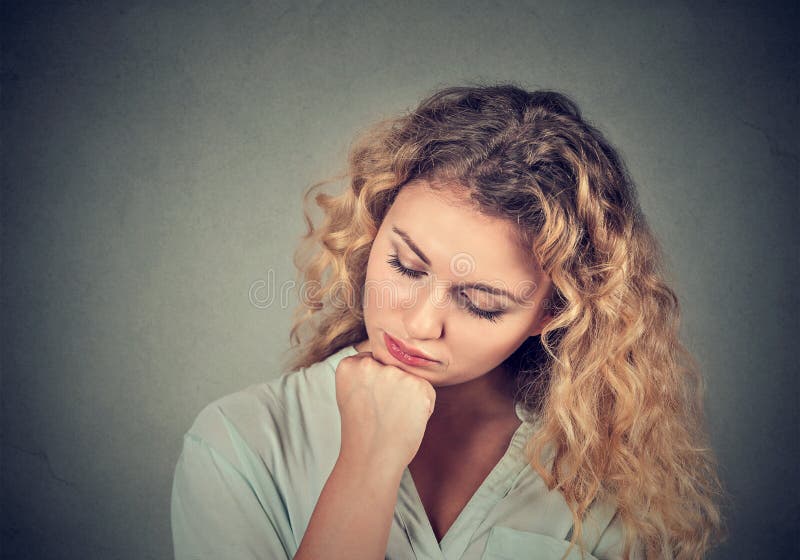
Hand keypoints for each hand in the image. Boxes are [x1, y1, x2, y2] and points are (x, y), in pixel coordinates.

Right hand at [335, 351, 435, 472]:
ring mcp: (395, 374)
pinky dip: (423, 407)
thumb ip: (365, 373)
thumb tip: (391, 357)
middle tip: (383, 412)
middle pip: (393, 366)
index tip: (371, 403)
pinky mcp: (418, 386)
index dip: (377, 384)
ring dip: (409, 395)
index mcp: (349, 365)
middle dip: (394, 386)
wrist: (372, 460)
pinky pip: (427, 391)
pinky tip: (407, 420)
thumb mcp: (352, 394)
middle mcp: (370, 364)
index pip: (374, 361)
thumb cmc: (363, 432)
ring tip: (394, 417)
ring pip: (411, 377)